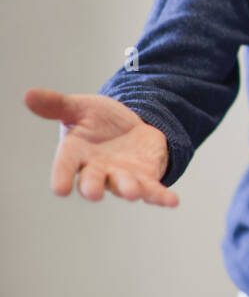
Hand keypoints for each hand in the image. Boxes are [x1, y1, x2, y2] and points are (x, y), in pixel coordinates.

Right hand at [24, 88, 177, 206]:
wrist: (129, 125)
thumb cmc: (98, 120)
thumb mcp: (80, 107)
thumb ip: (57, 105)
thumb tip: (27, 95)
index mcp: (77, 154)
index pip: (66, 166)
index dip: (62, 177)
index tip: (59, 188)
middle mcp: (98, 170)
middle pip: (94, 181)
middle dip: (94, 187)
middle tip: (93, 193)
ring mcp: (123, 176)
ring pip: (125, 186)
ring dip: (129, 190)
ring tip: (134, 192)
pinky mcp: (146, 178)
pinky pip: (154, 190)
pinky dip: (162, 197)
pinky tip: (173, 201)